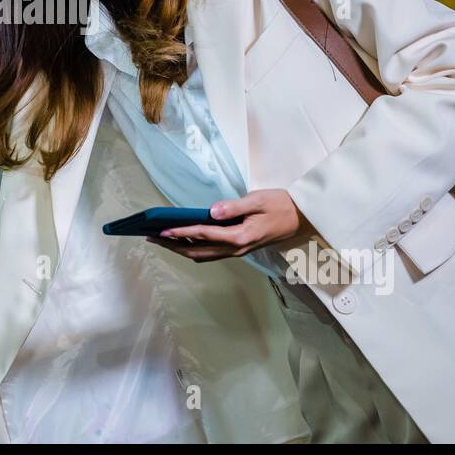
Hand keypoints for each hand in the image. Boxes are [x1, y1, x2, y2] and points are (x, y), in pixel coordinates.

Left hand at [146, 189, 304, 262]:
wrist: (302, 218)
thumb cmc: (280, 205)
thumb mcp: (258, 199)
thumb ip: (234, 206)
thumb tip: (211, 211)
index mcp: (240, 236)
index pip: (204, 234)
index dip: (181, 232)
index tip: (162, 230)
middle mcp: (237, 248)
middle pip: (198, 250)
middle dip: (173, 245)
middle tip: (152, 238)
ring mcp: (238, 251)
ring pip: (203, 254)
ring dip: (181, 248)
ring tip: (162, 240)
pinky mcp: (239, 248)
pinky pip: (211, 253)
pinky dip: (194, 248)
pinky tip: (185, 240)